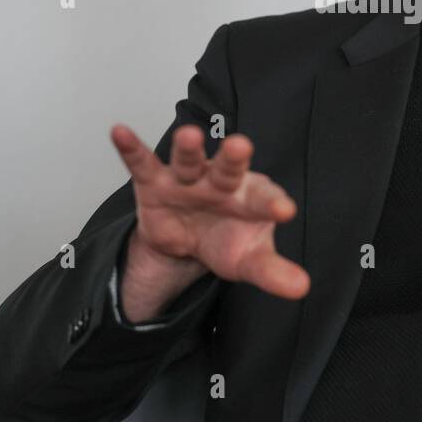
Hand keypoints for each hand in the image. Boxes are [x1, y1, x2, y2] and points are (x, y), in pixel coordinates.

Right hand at [110, 123, 309, 318]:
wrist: (187, 243)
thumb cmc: (226, 239)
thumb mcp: (249, 261)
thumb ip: (272, 272)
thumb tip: (301, 288)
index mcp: (249, 197)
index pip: (263, 199)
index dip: (273, 203)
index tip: (284, 210)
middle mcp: (219, 182)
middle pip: (227, 168)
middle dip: (233, 158)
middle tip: (241, 146)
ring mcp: (186, 180)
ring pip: (188, 160)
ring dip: (187, 148)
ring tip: (188, 135)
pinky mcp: (154, 183)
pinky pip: (142, 162)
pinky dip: (131, 148)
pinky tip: (120, 132)